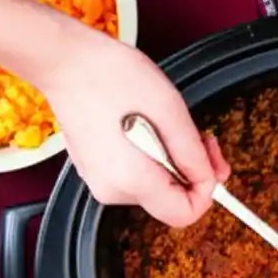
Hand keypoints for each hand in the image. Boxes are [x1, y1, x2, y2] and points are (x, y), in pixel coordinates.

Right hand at [39, 33, 230, 226]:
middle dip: (189, 170)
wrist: (68, 63)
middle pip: (170, 200)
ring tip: (160, 124)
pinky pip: (135, 174)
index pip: (184, 214)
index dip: (206, 191)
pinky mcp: (95, 171)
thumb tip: (208, 180)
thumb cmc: (112, 78)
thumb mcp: (170, 111)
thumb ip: (194, 154)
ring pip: (154, 186)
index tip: (210, 164)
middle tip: (195, 135)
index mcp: (133, 180)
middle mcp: (113, 190)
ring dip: (169, 159)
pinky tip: (143, 127)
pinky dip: (149, 155)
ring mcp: (100, 182)